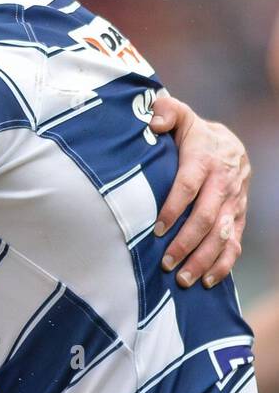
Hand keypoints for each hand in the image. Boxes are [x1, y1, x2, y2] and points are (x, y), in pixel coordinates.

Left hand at [150, 94, 249, 287]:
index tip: (157, 229)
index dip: (174, 208)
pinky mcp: (239, 217)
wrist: (228, 143)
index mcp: (205, 160)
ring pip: (223, 236)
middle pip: (207, 218)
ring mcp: (234, 203)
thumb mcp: (179, 114)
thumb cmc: (192, 132)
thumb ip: (165, 112)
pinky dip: (223, 265)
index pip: (189, 186)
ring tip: (182, 279)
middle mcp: (224, 184)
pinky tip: (207, 281)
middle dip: (186, 243)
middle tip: (165, 262)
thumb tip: (153, 122)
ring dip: (204, 260)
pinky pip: (235, 244)